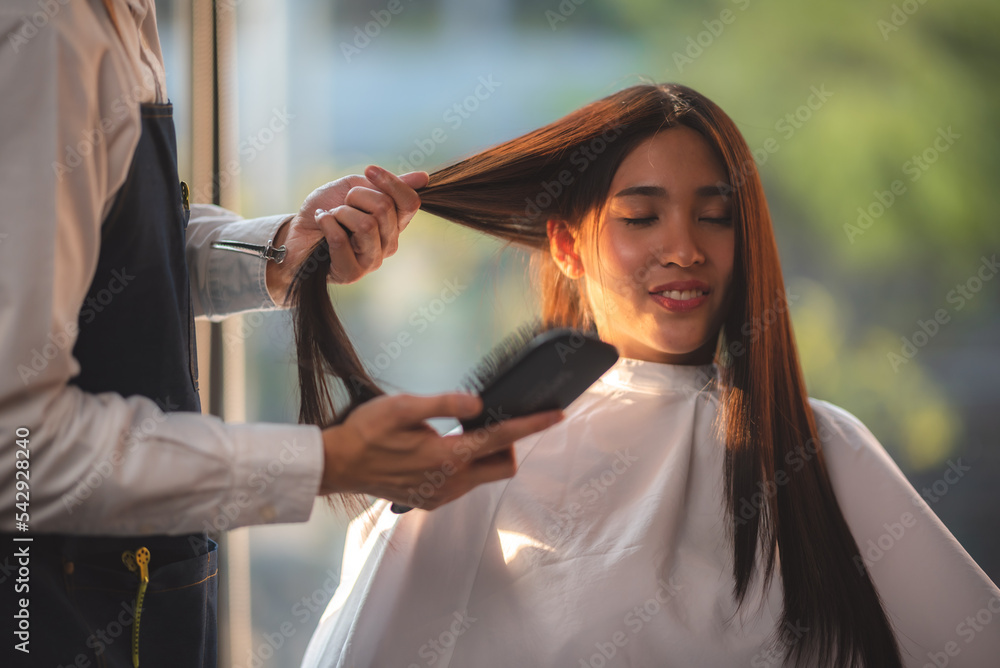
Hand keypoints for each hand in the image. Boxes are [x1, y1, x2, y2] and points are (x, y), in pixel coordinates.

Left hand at [266, 166, 428, 303]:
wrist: (296, 235)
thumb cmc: (326, 212)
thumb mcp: (355, 189)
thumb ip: (388, 186)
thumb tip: (424, 177)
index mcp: (395, 223)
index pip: (410, 203)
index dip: (391, 182)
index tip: (368, 170)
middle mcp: (389, 244)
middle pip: (385, 208)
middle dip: (355, 196)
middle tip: (341, 203)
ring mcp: (373, 261)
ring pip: (366, 224)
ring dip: (340, 212)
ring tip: (331, 217)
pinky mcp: (353, 273)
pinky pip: (342, 239)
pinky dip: (327, 224)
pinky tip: (322, 224)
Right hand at [320, 393, 563, 510]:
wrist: (337, 466)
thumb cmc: (366, 432)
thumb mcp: (402, 406)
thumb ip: (444, 403)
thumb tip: (478, 403)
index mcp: (447, 457)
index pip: (502, 439)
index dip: (532, 425)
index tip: (556, 415)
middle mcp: (450, 482)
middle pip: (503, 465)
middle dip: (508, 445)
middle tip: (488, 422)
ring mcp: (442, 496)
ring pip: (484, 476)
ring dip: (484, 455)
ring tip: (456, 433)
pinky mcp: (432, 502)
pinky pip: (465, 484)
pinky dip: (466, 466)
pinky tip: (441, 450)